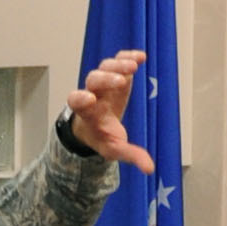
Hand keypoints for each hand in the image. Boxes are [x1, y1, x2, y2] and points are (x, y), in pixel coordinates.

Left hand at [67, 50, 154, 173]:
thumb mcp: (115, 149)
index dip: (80, 98)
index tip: (90, 101)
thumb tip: (150, 169)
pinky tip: (141, 57)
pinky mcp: (116, 73)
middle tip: (121, 81)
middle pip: (93, 79)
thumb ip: (131, 156)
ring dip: (118, 65)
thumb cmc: (103, 137)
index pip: (76, 101)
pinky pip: (119, 60)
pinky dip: (128, 56)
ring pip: (105, 67)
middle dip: (105, 79)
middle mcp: (93, 93)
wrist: (98, 124)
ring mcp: (104, 81)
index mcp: (87, 112)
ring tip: (134, 66)